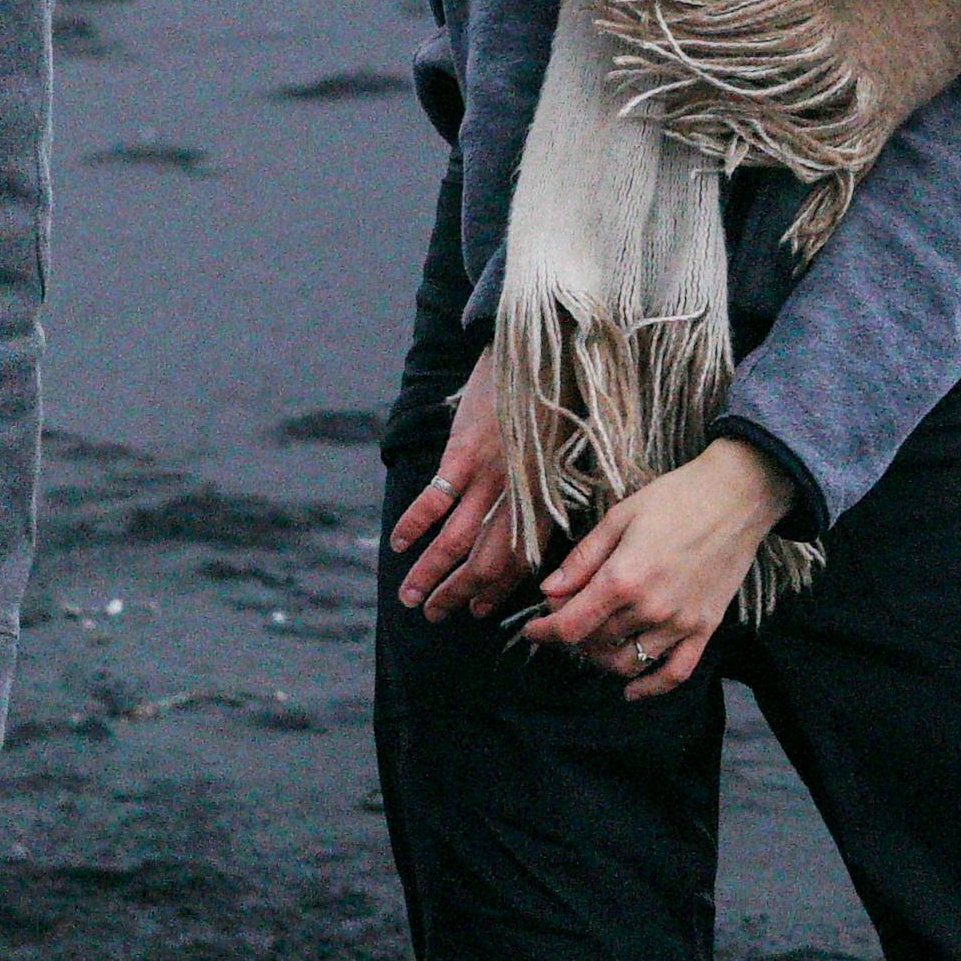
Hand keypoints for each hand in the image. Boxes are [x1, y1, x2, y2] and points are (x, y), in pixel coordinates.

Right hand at [386, 368, 550, 625]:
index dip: (497, 591)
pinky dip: (415, 525)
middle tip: (432, 615)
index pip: (521, 561)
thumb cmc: (556, 397)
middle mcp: (520, 497)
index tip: (476, 611)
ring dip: (430, 573)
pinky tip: (399, 545)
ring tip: (409, 596)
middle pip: (485, 562)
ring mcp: (492, 476)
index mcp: (546, 499)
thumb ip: (543, 489)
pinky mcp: (465, 451)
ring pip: (456, 541)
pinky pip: (436, 500)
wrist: (544, 345)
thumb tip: (523, 522)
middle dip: (457, 594)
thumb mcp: (561, 450)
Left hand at [516, 436, 795, 697]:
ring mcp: (680, 623)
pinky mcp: (706, 628)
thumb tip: (548, 590)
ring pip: (628, 664)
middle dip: (571, 636)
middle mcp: (650, 608)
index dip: (544, 632)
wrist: (738, 495)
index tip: (533, 629)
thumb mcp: (619, 517)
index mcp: (623, 578)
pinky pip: (676, 673)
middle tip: (566, 617)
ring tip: (595, 642)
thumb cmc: (676, 498)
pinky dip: (650, 688)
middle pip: (595, 644)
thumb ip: (582, 559)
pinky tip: (630, 690)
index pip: (570, 625)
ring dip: (602, 660)